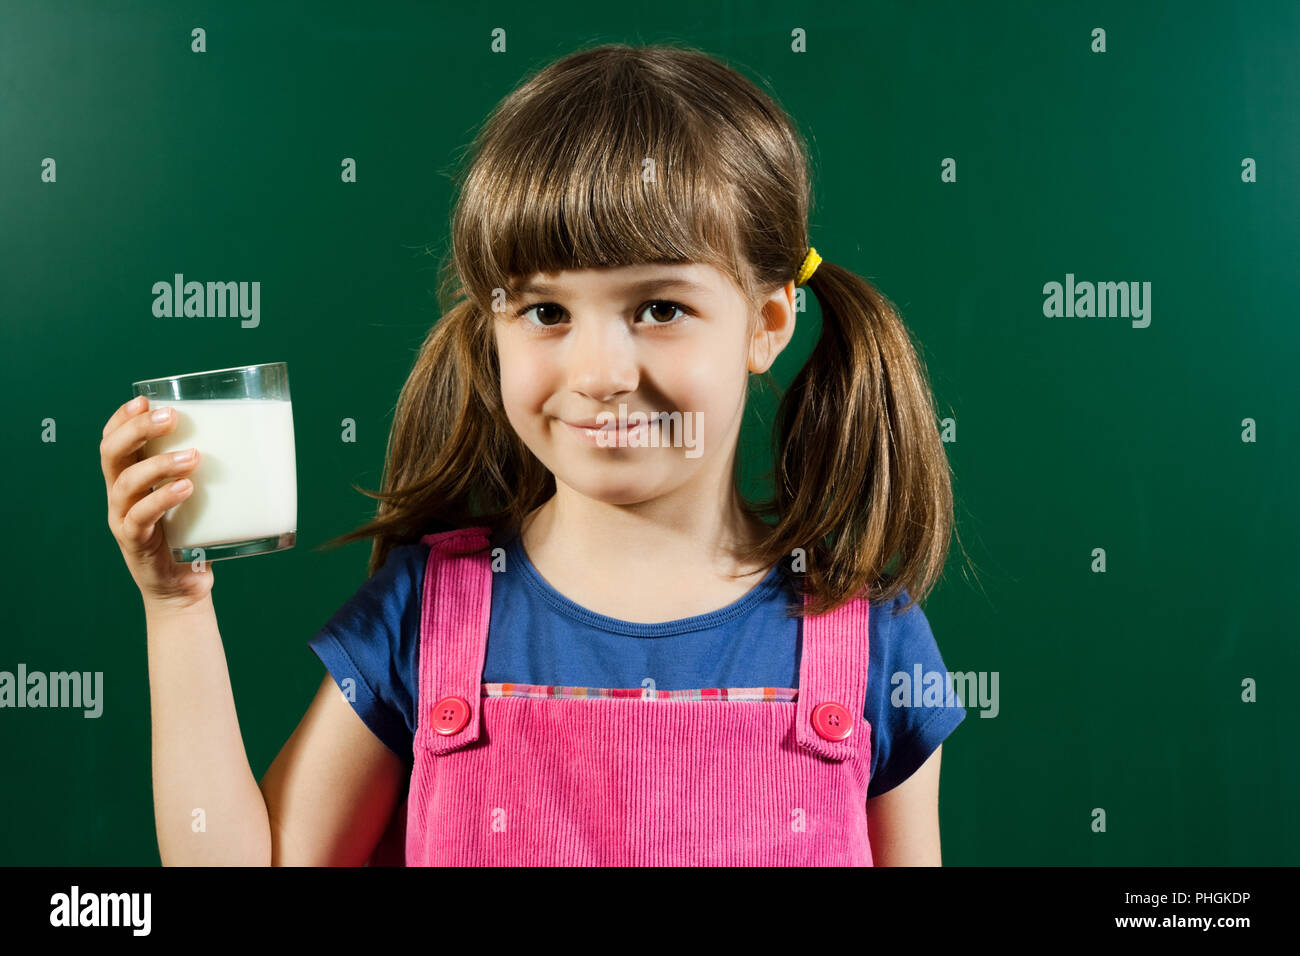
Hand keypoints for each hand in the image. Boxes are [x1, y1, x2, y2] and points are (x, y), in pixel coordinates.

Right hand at [101, 395, 213, 611]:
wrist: (184, 589)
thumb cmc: (193, 535)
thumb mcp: (197, 497)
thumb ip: (207, 471)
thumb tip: (258, 439)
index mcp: (128, 478)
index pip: (113, 440)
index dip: (123, 417)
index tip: (145, 398)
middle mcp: (119, 495)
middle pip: (111, 454)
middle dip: (137, 429)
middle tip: (170, 417)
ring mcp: (122, 519)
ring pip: (125, 483)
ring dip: (158, 464)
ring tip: (192, 456)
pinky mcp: (134, 543)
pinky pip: (140, 517)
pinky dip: (162, 499)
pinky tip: (185, 488)